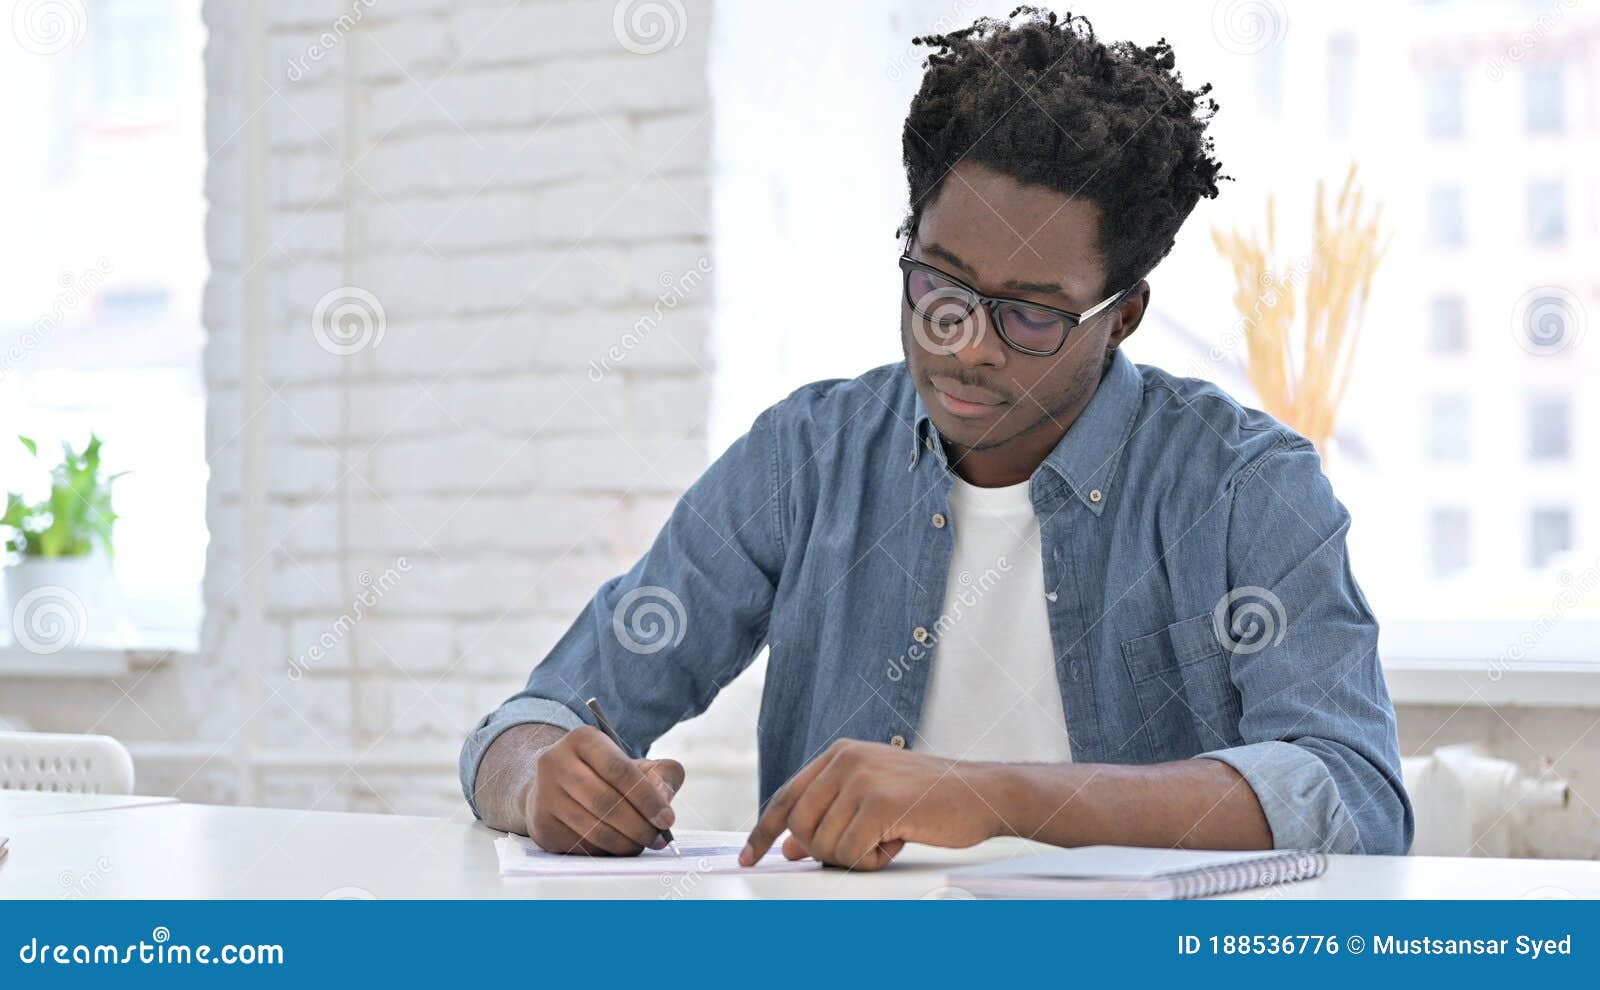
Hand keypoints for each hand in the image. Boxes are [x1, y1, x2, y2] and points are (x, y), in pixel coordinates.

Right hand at [521, 725, 684, 855]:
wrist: (556, 786)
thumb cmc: (606, 776)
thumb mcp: (638, 765)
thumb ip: (663, 776)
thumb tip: (663, 803)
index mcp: (583, 739)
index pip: (619, 770)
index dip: (647, 798)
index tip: (667, 819)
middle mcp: (556, 762)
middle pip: (605, 801)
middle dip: (638, 826)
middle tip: (658, 838)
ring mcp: (544, 794)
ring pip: (592, 828)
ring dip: (624, 843)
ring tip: (642, 844)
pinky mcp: (541, 824)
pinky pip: (580, 845)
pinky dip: (605, 850)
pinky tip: (617, 846)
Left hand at [740, 739, 1002, 870]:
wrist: (984, 793)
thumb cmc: (932, 799)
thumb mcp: (873, 798)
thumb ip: (831, 814)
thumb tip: (789, 846)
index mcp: (839, 754)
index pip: (785, 797)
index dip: (763, 831)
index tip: (749, 856)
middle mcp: (844, 759)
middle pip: (798, 826)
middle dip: (822, 852)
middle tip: (860, 850)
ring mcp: (860, 778)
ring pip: (823, 844)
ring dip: (854, 857)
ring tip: (887, 839)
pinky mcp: (878, 802)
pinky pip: (850, 853)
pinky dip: (871, 861)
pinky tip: (897, 842)